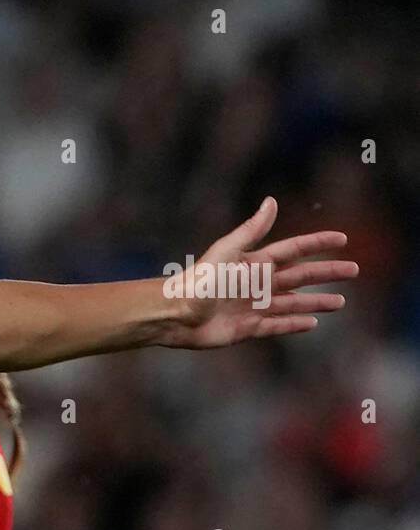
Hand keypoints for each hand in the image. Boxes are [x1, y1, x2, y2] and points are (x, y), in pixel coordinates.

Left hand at [162, 197, 357, 347]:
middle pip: (300, 276)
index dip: (317, 244)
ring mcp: (252, 307)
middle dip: (326, 273)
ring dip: (316, 301)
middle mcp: (256, 284)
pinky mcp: (246, 329)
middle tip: (354, 271)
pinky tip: (312, 323)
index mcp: (254, 262)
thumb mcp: (227, 251)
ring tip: (340, 302)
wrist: (176, 314)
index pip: (294, 250)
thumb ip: (252, 229)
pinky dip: (294, 324)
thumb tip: (272, 200)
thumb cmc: (199, 280)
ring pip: (292, 303)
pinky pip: (276, 326)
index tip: (342, 239)